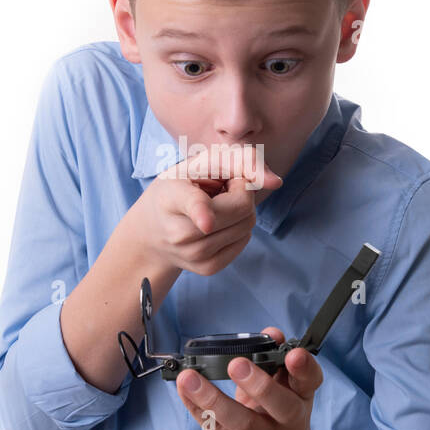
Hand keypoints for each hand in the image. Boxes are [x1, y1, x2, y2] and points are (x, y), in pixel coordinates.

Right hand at [125, 147, 282, 276]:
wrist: (153, 231)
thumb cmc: (183, 186)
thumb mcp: (201, 163)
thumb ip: (241, 160)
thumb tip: (276, 182)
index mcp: (171, 198)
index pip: (191, 205)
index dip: (201, 212)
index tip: (207, 223)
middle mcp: (179, 232)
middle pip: (242, 209)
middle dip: (241, 191)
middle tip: (218, 189)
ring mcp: (193, 255)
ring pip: (248, 225)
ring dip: (241, 210)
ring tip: (215, 206)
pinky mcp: (207, 269)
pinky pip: (245, 240)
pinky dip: (239, 227)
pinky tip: (218, 223)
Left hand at [176, 326, 323, 429]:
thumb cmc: (282, 419)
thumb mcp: (288, 390)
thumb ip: (277, 360)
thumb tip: (270, 332)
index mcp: (301, 397)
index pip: (310, 380)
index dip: (304, 367)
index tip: (294, 354)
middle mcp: (287, 421)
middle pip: (281, 406)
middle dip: (260, 385)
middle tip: (236, 364)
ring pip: (240, 422)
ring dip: (213, 399)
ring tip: (189, 378)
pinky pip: (214, 428)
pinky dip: (195, 407)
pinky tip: (182, 389)